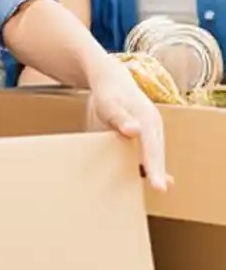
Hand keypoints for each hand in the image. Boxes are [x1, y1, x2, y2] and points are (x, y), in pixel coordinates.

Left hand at [86, 55, 169, 190]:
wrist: (109, 79)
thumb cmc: (108, 93)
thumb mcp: (110, 103)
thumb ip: (120, 118)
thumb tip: (135, 131)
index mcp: (148, 119)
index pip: (152, 148)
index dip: (155, 167)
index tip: (159, 185)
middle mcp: (153, 126)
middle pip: (157, 152)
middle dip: (159, 171)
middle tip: (160, 189)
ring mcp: (150, 129)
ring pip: (154, 152)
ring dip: (155, 169)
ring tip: (158, 187)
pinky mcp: (144, 133)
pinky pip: (147, 149)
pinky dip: (148, 161)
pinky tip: (146, 175)